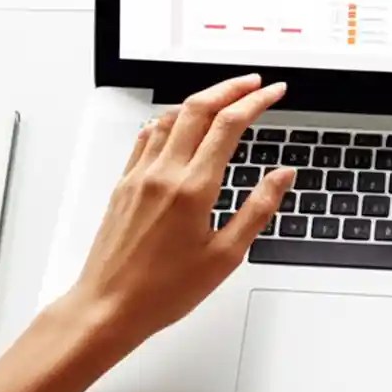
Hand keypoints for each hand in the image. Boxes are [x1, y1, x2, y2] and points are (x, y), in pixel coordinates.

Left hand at [68, 74, 295, 347]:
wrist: (108, 308)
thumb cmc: (164, 291)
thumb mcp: (226, 256)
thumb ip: (258, 209)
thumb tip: (282, 176)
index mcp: (193, 189)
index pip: (229, 125)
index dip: (256, 101)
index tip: (274, 92)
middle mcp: (163, 174)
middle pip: (198, 108)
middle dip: (230, 88)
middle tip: (254, 83)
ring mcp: (139, 175)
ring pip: (170, 116)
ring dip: (200, 99)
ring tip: (223, 97)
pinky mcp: (124, 184)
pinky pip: (147, 137)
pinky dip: (169, 119)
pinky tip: (178, 122)